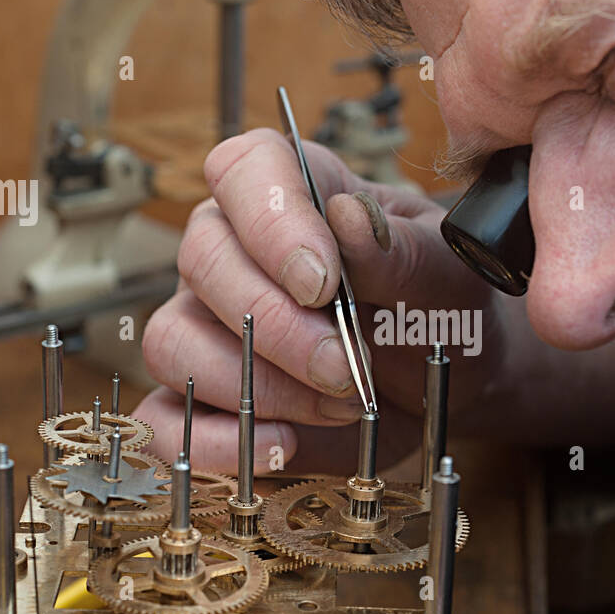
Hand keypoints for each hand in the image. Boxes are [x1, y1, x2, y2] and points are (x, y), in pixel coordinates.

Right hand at [135, 128, 499, 475]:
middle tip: (346, 364)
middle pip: (202, 262)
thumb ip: (398, 251)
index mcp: (296, 194)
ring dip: (258, 385)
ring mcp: (207, 325)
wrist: (452, 382)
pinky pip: (162, 420)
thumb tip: (348, 217)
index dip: (271, 221)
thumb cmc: (441, 308)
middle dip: (277, 326)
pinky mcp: (205, 399)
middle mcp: (236, 251)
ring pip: (174, 342)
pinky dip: (215, 440)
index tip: (321, 281)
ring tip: (338, 401)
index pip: (244, 170)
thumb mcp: (444, 274)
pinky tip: (282, 443)